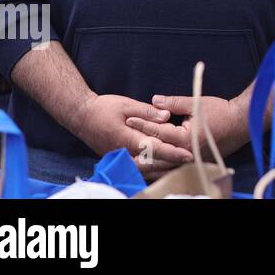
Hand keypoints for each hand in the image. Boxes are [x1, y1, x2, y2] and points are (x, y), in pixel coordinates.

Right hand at [70, 93, 192, 180]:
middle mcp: (124, 152)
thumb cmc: (103, 108)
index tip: (189, 154)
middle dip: (172, 164)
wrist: (81, 117)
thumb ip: (147, 112)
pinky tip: (164, 166)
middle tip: (193, 162)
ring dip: (163, 168)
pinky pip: (137, 168)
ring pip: (145, 169)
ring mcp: (120, 158)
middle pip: (152, 164)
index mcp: (127, 139)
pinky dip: (152, 169)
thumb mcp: (126, 104)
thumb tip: (167, 117)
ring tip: (182, 165)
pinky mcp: (118, 159)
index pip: (155, 149)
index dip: (173, 153)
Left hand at [129, 93, 249, 163]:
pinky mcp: (194, 164)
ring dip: (147, 161)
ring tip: (130, 156)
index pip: (158, 132)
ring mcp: (191, 161)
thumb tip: (154, 101)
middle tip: (122, 142)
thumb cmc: (221, 111)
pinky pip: (173, 168)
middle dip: (139, 147)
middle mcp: (186, 154)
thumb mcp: (196, 103)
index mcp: (185, 138)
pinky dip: (160, 166)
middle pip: (156, 154)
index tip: (128, 119)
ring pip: (163, 166)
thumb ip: (173, 103)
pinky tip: (150, 164)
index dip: (142, 124)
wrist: (242, 123)